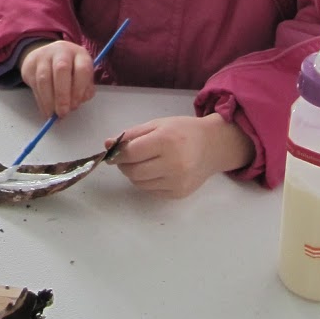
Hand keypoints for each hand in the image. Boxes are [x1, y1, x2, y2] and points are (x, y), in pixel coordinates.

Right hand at [20, 39, 94, 119]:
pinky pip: (34, 85)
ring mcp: (44, 56)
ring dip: (49, 100)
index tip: (75, 105)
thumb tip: (73, 105)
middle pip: (61, 69)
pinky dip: (40, 101)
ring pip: (44, 78)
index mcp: (79, 54)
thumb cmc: (70, 70)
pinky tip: (46, 110)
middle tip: (62, 112)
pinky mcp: (30, 64)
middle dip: (62, 94)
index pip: (82, 69)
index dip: (79, 89)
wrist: (47, 55)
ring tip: (53, 114)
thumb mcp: (82, 77)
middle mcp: (62, 51)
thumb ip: (83, 91)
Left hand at [108, 113, 254, 198]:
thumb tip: (107, 145)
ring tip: (142, 163)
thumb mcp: (157, 125)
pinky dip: (147, 182)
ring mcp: (177, 181)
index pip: (131, 153)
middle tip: (126, 158)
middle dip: (124, 165)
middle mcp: (173, 163)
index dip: (116, 154)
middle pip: (133, 171)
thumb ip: (132, 135)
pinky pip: (151, 191)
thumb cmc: (182, 131)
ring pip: (140, 183)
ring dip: (134, 174)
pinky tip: (155, 171)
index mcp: (166, 141)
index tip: (111, 153)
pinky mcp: (179, 194)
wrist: (212, 146)